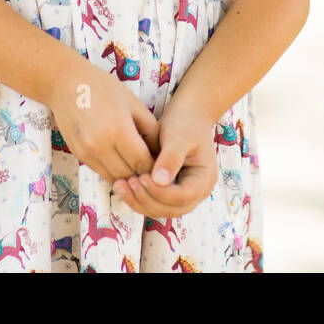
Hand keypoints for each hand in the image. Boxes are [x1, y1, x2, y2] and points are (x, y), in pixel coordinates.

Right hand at [47, 56, 161, 183]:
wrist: (66, 83)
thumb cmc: (103, 88)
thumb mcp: (134, 104)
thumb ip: (151, 130)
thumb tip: (162, 153)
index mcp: (119, 130)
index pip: (142, 163)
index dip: (155, 168)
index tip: (162, 165)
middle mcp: (101, 146)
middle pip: (129, 174)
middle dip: (143, 174)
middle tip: (153, 170)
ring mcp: (87, 152)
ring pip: (115, 178)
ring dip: (128, 176)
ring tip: (138, 167)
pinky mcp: (78, 155)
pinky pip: (101, 172)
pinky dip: (113, 171)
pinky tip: (121, 162)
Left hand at [112, 96, 218, 218]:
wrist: (188, 114)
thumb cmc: (186, 122)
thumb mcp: (180, 136)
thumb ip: (171, 157)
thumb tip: (160, 181)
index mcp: (203, 179)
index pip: (183, 197)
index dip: (161, 192)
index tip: (141, 177)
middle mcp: (195, 191)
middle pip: (171, 209)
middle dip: (147, 200)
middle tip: (127, 183)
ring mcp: (182, 193)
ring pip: (160, 209)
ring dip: (139, 201)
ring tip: (119, 185)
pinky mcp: (168, 190)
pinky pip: (153, 201)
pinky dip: (137, 197)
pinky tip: (122, 184)